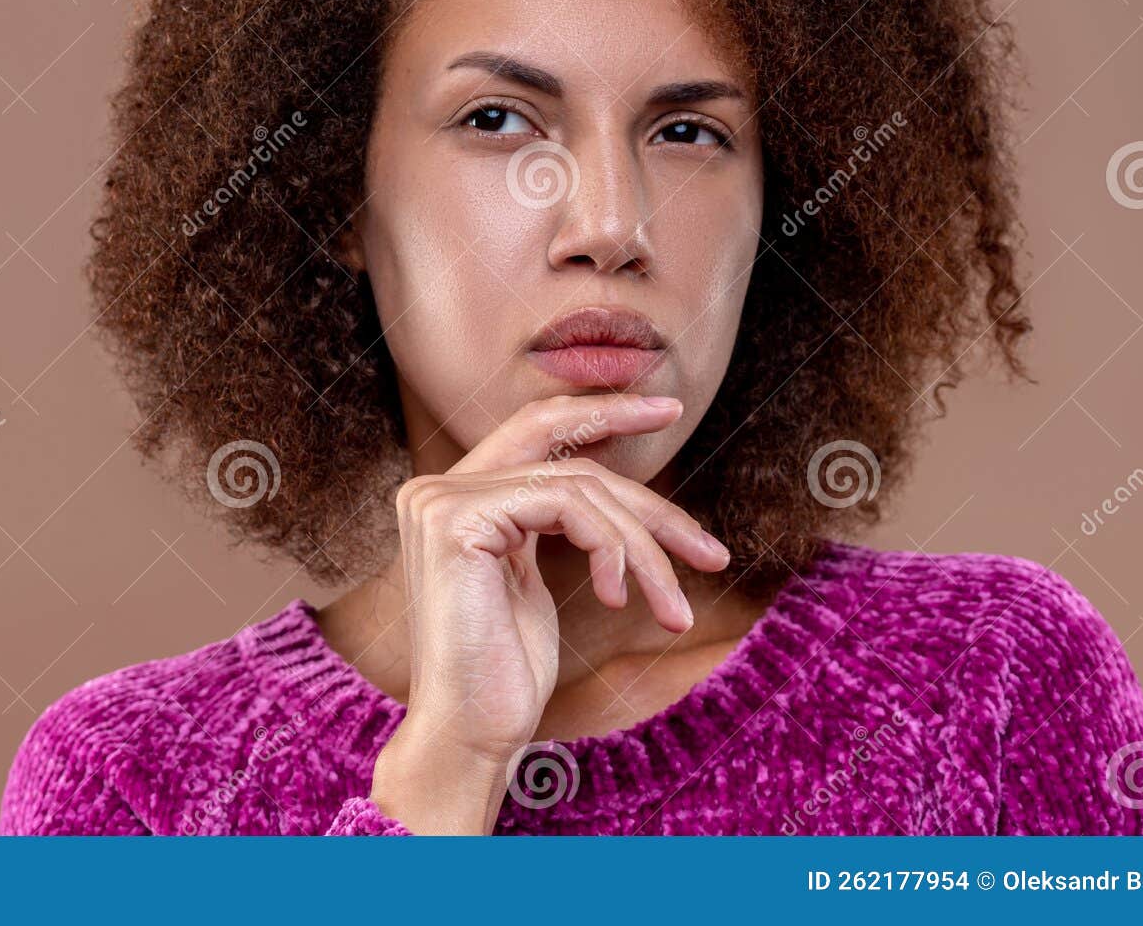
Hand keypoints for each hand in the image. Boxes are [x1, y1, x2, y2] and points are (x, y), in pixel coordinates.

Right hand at [367, 393, 729, 833]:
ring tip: (672, 607)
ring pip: (580, 486)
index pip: (535, 432)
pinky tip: (615, 598)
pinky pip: (567, 504)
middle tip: (707, 542)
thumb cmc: (505, 674)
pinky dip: (611, 548)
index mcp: (452, 500)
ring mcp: (440, 499)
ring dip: (644, 547)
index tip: (667, 410)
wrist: (469, 734)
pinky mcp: (457, 518)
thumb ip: (550, 525)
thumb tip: (608, 494)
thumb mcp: (533, 585)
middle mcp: (435, 488)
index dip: (600, 413)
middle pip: (568, 456)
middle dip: (650, 485)